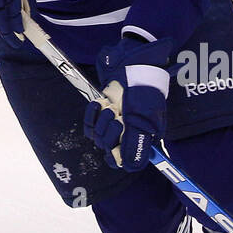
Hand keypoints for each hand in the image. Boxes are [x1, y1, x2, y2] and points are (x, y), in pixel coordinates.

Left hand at [84, 36, 173, 171]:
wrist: (132, 65)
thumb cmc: (142, 91)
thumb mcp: (142, 118)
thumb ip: (136, 144)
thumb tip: (129, 167)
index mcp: (142, 138)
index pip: (127, 161)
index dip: (118, 154)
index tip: (115, 146)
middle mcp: (128, 134)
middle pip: (110, 149)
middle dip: (110, 132)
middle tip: (118, 116)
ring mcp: (114, 124)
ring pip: (98, 138)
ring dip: (101, 121)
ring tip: (110, 107)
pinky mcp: (101, 114)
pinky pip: (89, 125)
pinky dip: (91, 115)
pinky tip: (98, 104)